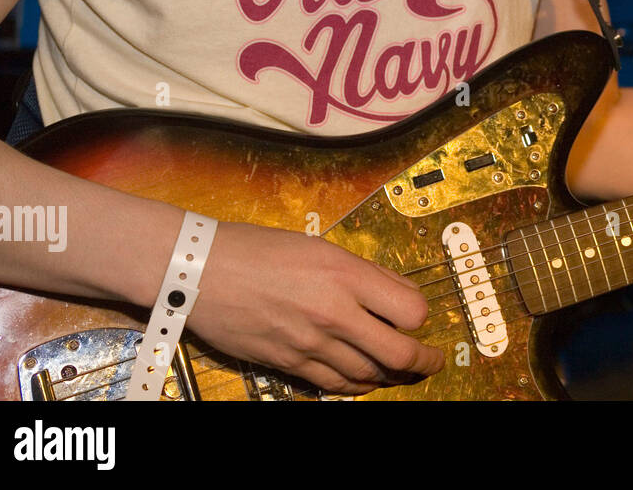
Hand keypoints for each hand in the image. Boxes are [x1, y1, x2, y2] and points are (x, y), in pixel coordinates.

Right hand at [186, 221, 444, 394]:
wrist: (199, 270)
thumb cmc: (255, 249)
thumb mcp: (320, 246)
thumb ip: (363, 272)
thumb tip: (399, 291)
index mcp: (346, 274)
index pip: (412, 310)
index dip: (422, 317)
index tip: (422, 318)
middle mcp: (334, 311)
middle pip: (399, 352)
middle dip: (424, 361)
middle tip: (433, 360)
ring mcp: (311, 342)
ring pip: (369, 374)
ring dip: (390, 376)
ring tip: (400, 371)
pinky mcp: (289, 362)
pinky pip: (334, 384)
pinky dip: (356, 386)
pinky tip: (364, 380)